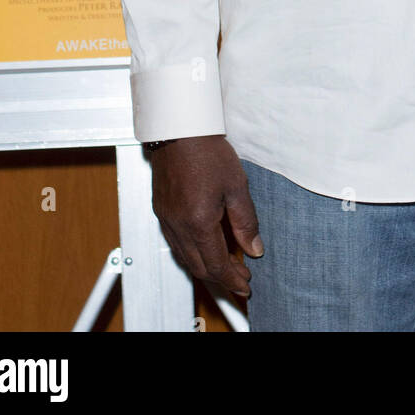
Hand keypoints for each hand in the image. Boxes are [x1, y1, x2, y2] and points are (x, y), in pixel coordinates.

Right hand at [149, 134, 263, 296]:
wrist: (178, 129)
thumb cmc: (205, 150)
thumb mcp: (236, 185)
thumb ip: (245, 221)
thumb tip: (253, 247)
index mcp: (198, 221)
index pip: (217, 264)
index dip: (233, 279)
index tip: (245, 285)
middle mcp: (178, 225)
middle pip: (199, 267)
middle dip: (221, 279)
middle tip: (240, 279)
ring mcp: (166, 219)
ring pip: (185, 258)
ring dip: (205, 268)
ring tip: (226, 267)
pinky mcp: (161, 210)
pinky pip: (175, 243)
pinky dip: (191, 254)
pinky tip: (203, 248)